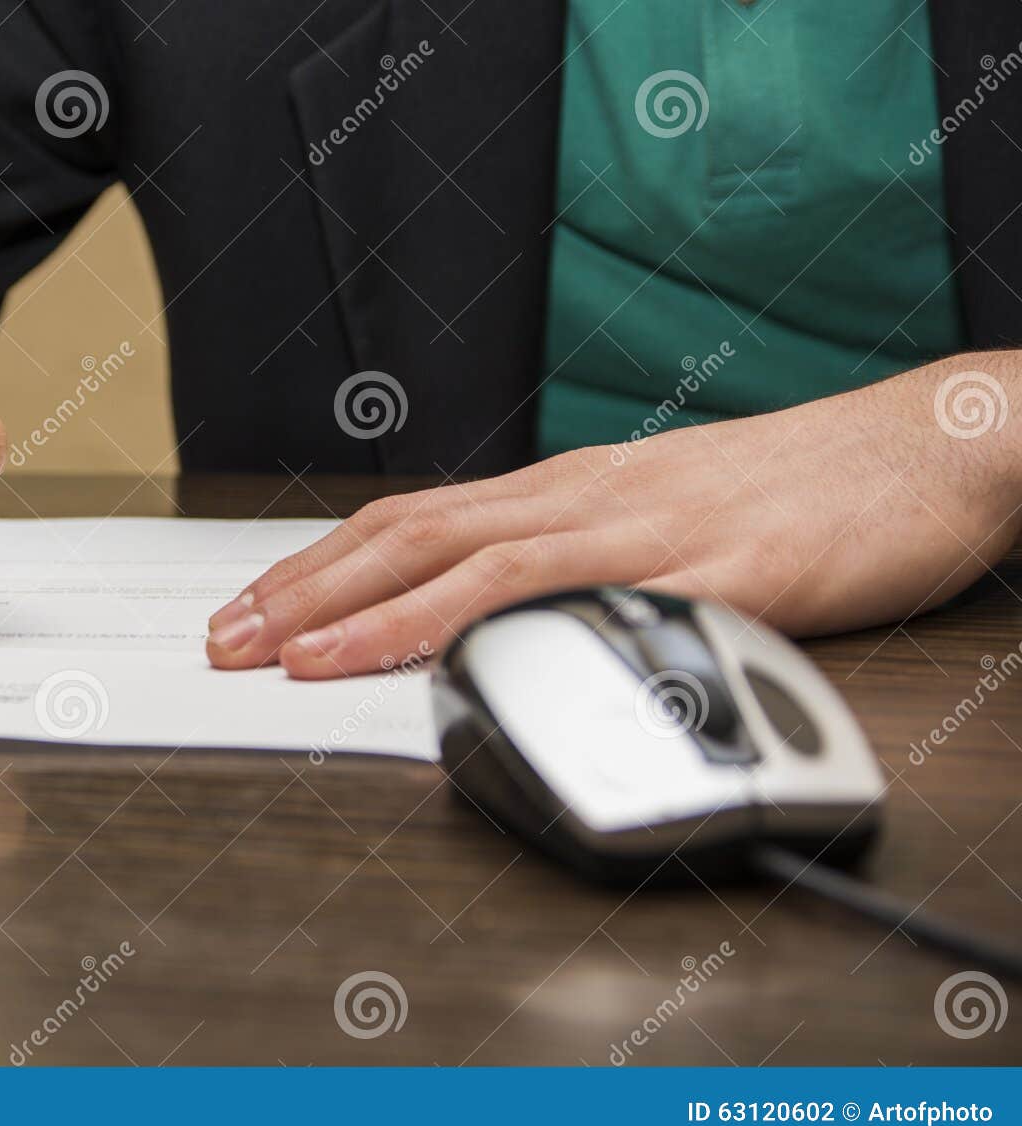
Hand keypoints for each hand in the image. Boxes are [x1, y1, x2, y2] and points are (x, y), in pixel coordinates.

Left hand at [207, 355, 1021, 677]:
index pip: (411, 521)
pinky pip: (567, 598)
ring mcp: (636, 530)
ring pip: (468, 563)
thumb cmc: (789, 488)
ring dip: (365, 612)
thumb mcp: (653, 516)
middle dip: (304, 592)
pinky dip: (476, 625)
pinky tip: (423, 654)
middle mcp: (579, 500)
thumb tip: (485, 605)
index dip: (319, 566)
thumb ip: (572, 558)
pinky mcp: (704, 569)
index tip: (252, 606)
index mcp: (564, 492)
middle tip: (226, 638)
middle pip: (409, 537)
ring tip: (288, 657)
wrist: (917, 450)